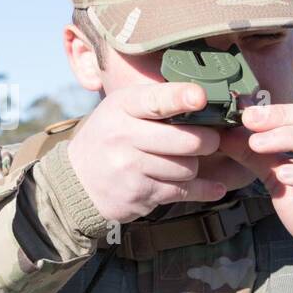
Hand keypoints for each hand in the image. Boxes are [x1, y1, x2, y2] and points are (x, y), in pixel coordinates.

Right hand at [67, 82, 226, 225]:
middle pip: (187, 140)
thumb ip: (157, 101)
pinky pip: (184, 191)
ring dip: (194, 165)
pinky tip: (214, 187)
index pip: (155, 101)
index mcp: (121, 107)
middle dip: (208, 140)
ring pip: (188, 167)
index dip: (180, 97)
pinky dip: (203, 189)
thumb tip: (205, 100)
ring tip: (184, 161)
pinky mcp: (139, 195)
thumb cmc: (110, 137)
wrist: (78, 180)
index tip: (200, 97)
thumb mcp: (121, 109)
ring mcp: (129, 168)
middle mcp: (123, 136)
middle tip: (210, 139)